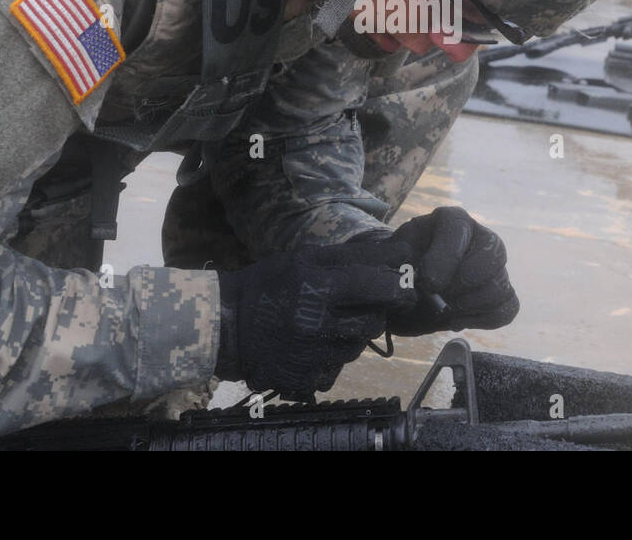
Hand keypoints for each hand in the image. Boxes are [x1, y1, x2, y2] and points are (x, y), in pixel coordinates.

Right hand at [214, 239, 412, 398]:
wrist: (228, 327)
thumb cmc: (268, 283)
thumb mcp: (305, 257)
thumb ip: (352, 255)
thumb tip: (397, 250)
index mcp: (318, 289)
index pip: (379, 287)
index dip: (399, 283)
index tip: (403, 280)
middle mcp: (318, 326)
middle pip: (375, 321)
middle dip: (377, 310)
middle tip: (367, 300)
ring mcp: (314, 358)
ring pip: (359, 346)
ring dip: (355, 332)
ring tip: (332, 320)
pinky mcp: (308, 380)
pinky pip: (339, 368)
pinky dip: (335, 355)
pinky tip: (316, 343)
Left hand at [387, 206, 518, 334]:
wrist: (405, 290)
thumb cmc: (400, 267)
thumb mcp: (393, 257)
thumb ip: (402, 261)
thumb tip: (414, 273)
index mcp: (451, 221)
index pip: (459, 228)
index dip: (446, 257)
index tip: (429, 282)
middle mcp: (479, 237)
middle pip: (494, 254)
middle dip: (465, 281)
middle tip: (440, 296)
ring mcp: (494, 267)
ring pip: (500, 286)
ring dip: (469, 305)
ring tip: (444, 309)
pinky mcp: (501, 293)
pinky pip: (507, 308)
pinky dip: (482, 319)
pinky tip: (457, 318)